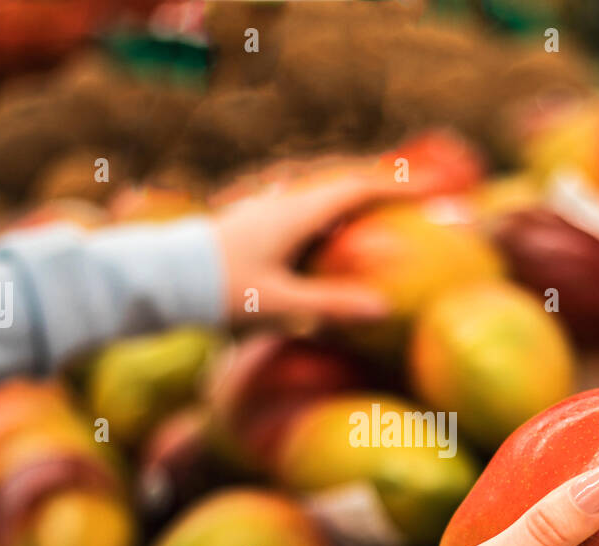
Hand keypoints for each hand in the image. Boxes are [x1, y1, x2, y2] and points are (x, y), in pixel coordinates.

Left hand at [211, 157, 418, 324]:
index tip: (437, 188)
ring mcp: (267, 209)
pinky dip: (331, 218)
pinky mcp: (254, 223)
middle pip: (345, 185)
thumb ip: (332, 304)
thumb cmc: (221, 290)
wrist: (161, 279)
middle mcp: (285, 201)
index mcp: (297, 212)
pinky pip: (304, 211)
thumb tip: (383, 308)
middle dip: (384, 188)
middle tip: (420, 197)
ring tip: (384, 217)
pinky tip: (332, 240)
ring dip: (356, 202)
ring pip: (323, 197)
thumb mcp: (280, 303)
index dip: (401, 186)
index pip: (360, 188)